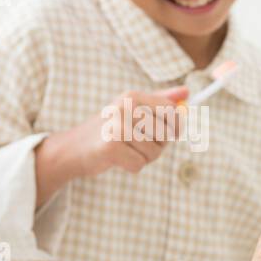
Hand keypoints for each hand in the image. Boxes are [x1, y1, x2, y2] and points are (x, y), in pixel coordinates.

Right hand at [72, 86, 188, 175]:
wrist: (73, 148)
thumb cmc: (108, 129)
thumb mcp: (132, 109)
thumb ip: (159, 101)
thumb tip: (186, 93)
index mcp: (132, 96)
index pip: (172, 111)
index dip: (176, 127)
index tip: (169, 135)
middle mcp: (125, 107)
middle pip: (165, 134)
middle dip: (158, 146)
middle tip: (139, 144)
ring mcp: (117, 126)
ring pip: (154, 153)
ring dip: (144, 158)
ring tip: (126, 150)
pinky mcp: (110, 147)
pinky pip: (139, 164)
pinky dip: (132, 166)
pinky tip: (118, 159)